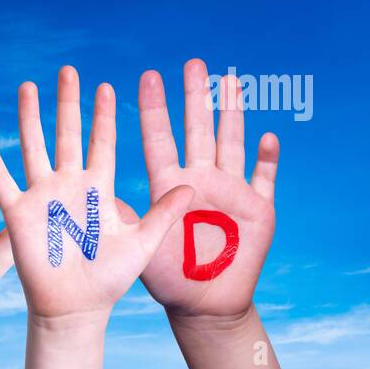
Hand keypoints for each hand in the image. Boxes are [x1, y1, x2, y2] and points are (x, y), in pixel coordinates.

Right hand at [0, 67, 193, 319]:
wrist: (75, 308)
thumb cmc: (110, 280)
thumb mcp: (145, 242)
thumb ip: (165, 213)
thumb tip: (196, 185)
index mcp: (98, 188)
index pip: (101, 142)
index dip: (103, 115)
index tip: (105, 86)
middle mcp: (69, 186)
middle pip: (66, 134)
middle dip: (66, 102)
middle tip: (66, 71)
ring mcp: (42, 197)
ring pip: (33, 146)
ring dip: (30, 117)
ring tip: (28, 87)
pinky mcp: (18, 214)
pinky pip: (2, 179)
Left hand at [137, 59, 278, 319]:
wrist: (204, 305)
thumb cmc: (169, 279)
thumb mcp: (140, 247)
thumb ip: (129, 219)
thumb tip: (101, 193)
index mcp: (169, 186)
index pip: (159, 140)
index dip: (155, 110)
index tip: (148, 76)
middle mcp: (199, 180)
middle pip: (197, 130)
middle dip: (195, 97)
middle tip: (193, 63)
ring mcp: (230, 190)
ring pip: (231, 142)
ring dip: (232, 113)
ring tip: (231, 80)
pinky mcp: (258, 209)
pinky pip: (265, 178)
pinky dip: (268, 159)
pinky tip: (268, 137)